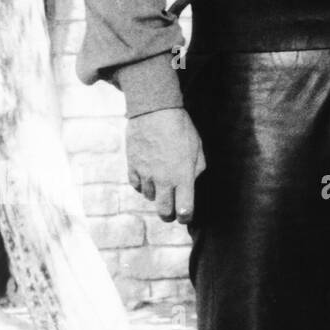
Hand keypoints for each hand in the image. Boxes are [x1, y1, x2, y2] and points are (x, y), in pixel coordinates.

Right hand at [125, 107, 204, 223]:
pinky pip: (137, 186)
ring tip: (162, 182)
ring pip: (150, 198)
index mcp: (182, 176)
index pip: (184, 209)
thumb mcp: (197, 148)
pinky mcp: (132, 168)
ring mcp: (146, 175)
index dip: (186, 216)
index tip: (186, 215)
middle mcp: (163, 180)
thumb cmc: (181, 128)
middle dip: (169, 215)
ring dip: (157, 195)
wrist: (154, 112)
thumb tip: (191, 183)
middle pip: (164, 211)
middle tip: (172, 212)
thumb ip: (196, 170)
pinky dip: (144, 185)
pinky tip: (149, 175)